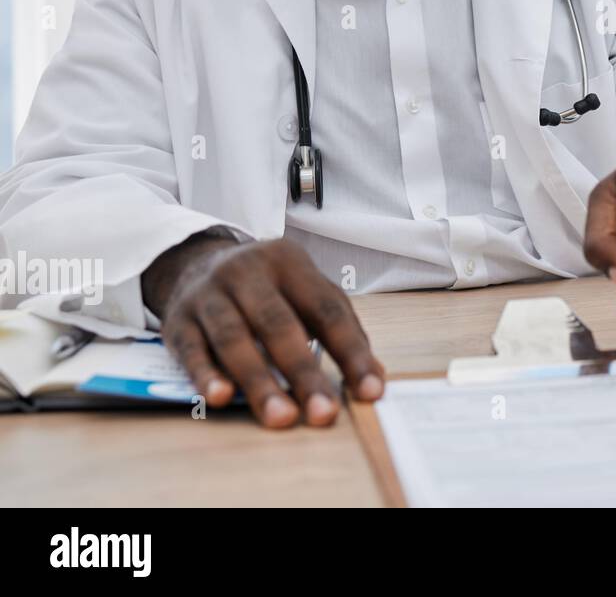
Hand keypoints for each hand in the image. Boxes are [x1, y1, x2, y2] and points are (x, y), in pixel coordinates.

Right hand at [143, 233, 385, 428]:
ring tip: (281, 417)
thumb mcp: (304, 291)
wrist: (195, 262)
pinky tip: (221, 398)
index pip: (328, 310)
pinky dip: (206, 375)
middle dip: (304, 372)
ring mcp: (208, 295)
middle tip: (323, 414)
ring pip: (234, 339)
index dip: (352, 352)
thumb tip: (373, 378)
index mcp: (289, 262)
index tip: (371, 391)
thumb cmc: (266, 287)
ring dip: (259, 382)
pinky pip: (192, 350)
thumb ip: (340, 329)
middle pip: (279, 325)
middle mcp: (247, 272)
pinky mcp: (177, 321)